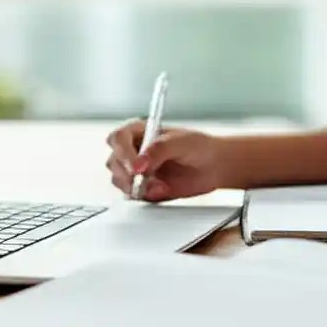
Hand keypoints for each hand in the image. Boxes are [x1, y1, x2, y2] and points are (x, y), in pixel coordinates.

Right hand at [105, 120, 227, 201]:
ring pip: (118, 180)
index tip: (138, 167)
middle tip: (146, 180)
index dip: (123, 153)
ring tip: (160, 186)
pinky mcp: (141, 187)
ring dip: (136, 186)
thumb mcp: (182, 142)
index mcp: (139, 131)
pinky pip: (131, 195)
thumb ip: (159, 150)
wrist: (212, 167)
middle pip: (114, 161)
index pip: (118, 138)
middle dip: (128, 174)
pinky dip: (144, 196)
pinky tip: (161, 191)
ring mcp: (135, 170)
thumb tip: (140, 164)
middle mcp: (133, 149)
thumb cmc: (198, 147)